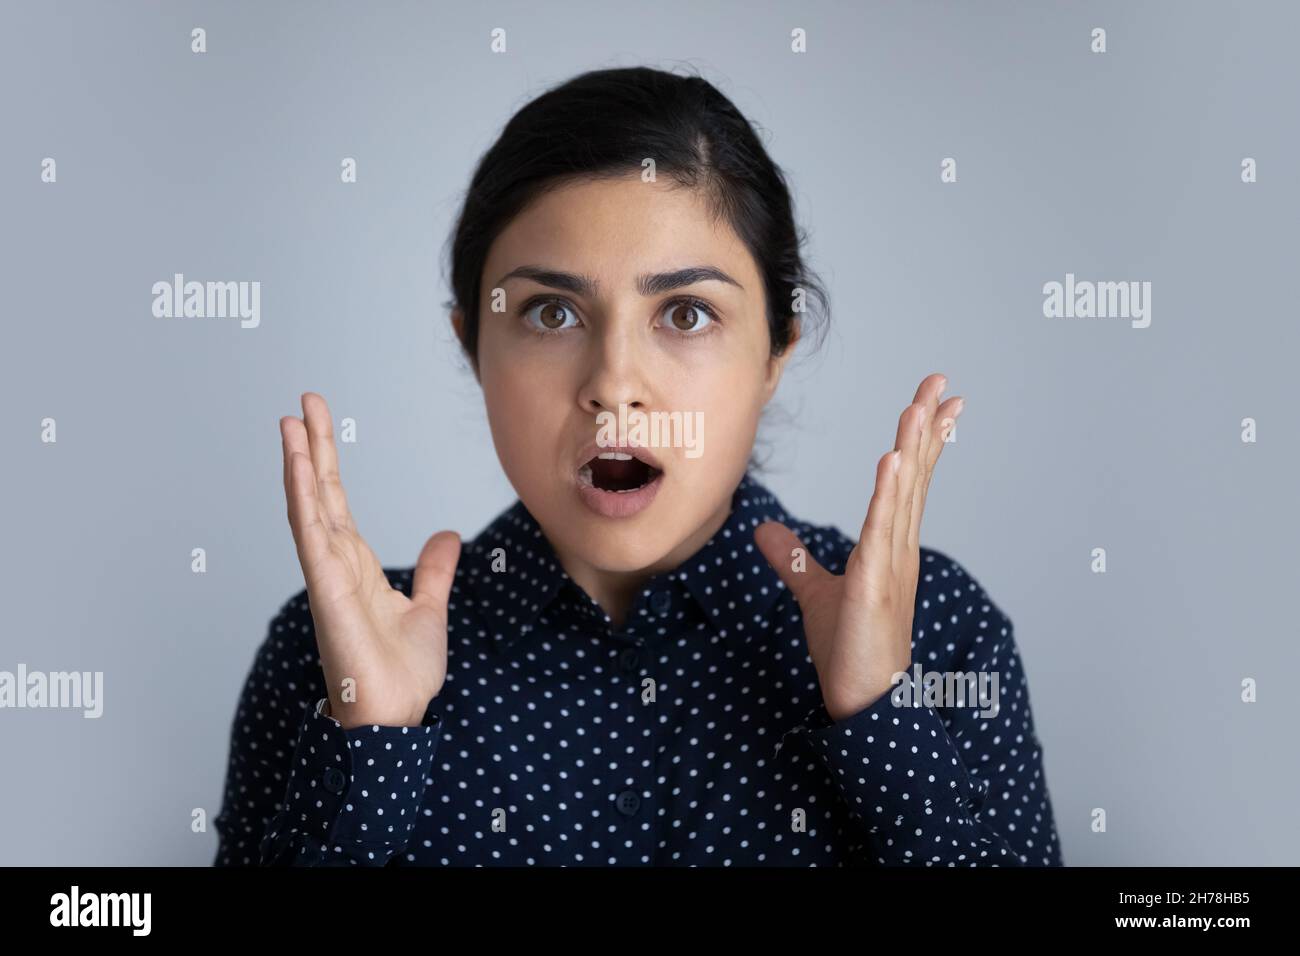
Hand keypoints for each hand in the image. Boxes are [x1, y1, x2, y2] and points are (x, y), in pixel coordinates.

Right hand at [280, 392, 460, 729]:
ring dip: (298, 464)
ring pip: (308, 508)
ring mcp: (327, 576)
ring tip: (290, 421)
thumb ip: (434, 570)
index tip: (316, 422)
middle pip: (319, 493)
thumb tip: (446, 535)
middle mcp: (335, 564)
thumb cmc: (402, 673)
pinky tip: (297, 469)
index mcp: (355, 565)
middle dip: (311, 447)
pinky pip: (312, 539)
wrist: (396, 717)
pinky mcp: (328, 592)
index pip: (336, 501)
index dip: (325, 462)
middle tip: (302, 402)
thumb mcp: (429, 607)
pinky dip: (302, 501)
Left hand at [754, 373, 963, 721]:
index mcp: (890, 545)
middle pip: (915, 476)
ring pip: (902, 494)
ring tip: (918, 406)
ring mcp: (892, 564)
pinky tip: (892, 461)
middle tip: (942, 382)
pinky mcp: (875, 584)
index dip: (920, 441)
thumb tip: (764, 530)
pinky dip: (887, 494)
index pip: (907, 481)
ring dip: (911, 448)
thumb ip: (794, 558)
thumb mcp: (813, 593)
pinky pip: (881, 530)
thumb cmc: (850, 651)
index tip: (933, 402)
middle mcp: (899, 547)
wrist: (864, 702)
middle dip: (927, 427)